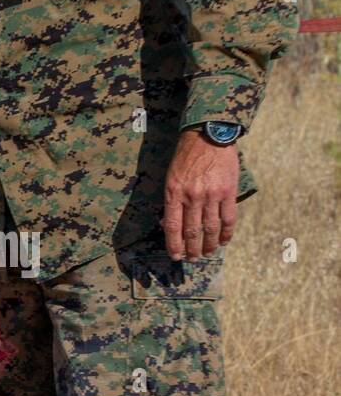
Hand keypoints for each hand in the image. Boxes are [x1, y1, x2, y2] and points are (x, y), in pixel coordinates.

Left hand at [162, 129, 239, 260]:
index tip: (175, 256)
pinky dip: (226, 233)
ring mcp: (212, 195)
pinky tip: (225, 241)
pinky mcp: (228, 192)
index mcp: (174, 192)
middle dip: (192, 249)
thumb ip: (170, 200)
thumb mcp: (170, 176)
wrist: (208, 136)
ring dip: (209, 244)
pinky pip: (228, 219)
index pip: (173, 226)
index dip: (174, 244)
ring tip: (207, 253)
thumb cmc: (186, 156)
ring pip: (211, 228)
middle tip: (193, 259)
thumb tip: (168, 224)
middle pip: (192, 231)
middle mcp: (192, 196)